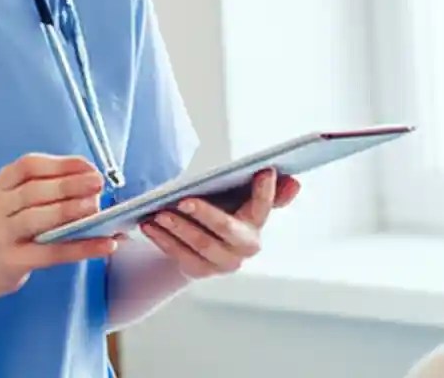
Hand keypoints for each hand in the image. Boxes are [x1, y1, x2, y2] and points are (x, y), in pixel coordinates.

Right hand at [0, 154, 119, 302]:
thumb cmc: (2, 229)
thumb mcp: (13, 201)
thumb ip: (46, 191)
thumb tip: (93, 189)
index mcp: (3, 184)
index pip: (30, 166)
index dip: (62, 164)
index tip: (89, 167)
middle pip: (34, 191)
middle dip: (69, 184)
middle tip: (97, 183)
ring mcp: (3, 234)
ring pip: (37, 219)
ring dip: (68, 211)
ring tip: (95, 208)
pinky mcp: (12, 262)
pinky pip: (51, 254)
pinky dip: (80, 249)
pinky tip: (105, 245)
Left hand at [140, 168, 299, 278]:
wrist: (203, 242)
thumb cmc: (225, 210)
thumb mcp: (241, 197)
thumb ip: (267, 191)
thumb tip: (294, 182)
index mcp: (257, 224)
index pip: (263, 207)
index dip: (265, 192)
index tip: (262, 171)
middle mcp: (245, 248)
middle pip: (226, 229)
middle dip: (205, 214)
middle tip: (183, 200)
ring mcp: (223, 263)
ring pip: (200, 245)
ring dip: (177, 228)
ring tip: (158, 212)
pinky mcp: (200, 271)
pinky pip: (180, 257)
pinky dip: (163, 240)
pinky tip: (149, 225)